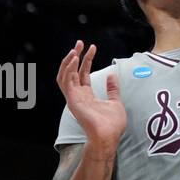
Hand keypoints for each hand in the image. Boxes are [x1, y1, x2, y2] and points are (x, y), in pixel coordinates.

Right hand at [57, 41, 125, 157]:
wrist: (109, 136)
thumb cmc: (112, 124)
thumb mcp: (115, 101)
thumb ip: (112, 89)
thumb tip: (112, 75)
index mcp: (86, 95)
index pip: (82, 74)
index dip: (86, 60)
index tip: (92, 47)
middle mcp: (77, 95)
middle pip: (72, 72)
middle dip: (74, 57)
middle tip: (79, 43)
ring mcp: (73, 98)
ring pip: (65, 76)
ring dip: (68, 62)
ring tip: (75, 49)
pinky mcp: (72, 100)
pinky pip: (66, 82)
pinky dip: (68, 70)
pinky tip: (74, 59)